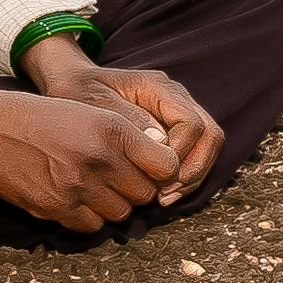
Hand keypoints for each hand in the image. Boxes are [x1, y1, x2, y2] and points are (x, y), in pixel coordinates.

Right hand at [0, 59, 174, 231]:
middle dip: (135, 189)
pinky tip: (73, 199)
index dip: (161, 170)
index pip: (166, 166)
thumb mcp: (89, 112)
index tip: (148, 169)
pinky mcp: (55, 208)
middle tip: (115, 178)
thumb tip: (166, 161)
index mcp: (113, 130)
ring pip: (121, 213)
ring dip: (111, 204)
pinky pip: (92, 226)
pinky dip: (87, 217)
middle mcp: (100, 159)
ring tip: (91, 186)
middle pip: (146, 194)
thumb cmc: (40, 117)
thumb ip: (128, 135)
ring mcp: (78, 187)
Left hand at [31, 36, 223, 200]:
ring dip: (193, 177)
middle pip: (210, 135)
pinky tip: (164, 194)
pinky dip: (185, 177)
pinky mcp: (174, 132)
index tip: (156, 176)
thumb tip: (160, 142)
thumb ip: (126, 119)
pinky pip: (195, 155)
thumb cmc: (77, 91)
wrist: (72, 84)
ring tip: (165, 198)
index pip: (191, 123)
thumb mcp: (92, 102)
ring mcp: (177, 115)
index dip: (180, 154)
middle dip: (194, 169)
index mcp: (158, 87)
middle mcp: (176, 100)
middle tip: (166, 194)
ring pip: (208, 147)